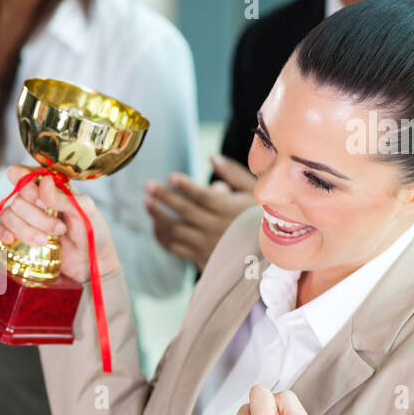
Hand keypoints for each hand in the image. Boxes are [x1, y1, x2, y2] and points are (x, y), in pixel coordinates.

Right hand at [0, 164, 119, 283]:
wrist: (90, 265)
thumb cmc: (93, 234)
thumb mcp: (86, 212)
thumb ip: (65, 197)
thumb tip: (44, 182)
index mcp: (51, 187)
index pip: (25, 174)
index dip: (27, 185)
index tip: (39, 199)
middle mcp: (35, 200)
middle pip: (18, 199)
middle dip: (37, 217)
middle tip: (59, 228)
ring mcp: (24, 218)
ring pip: (8, 215)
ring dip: (26, 230)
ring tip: (46, 241)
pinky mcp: (17, 236)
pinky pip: (0, 229)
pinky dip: (3, 233)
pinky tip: (13, 240)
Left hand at [144, 154, 257, 269]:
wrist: (266, 254)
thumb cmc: (259, 216)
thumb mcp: (253, 192)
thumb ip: (233, 174)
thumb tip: (211, 157)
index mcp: (231, 210)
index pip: (204, 196)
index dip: (186, 186)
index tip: (170, 176)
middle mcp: (217, 228)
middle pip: (185, 211)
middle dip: (164, 197)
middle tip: (147, 185)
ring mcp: (207, 244)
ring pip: (176, 231)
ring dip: (159, 216)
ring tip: (148, 202)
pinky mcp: (200, 257)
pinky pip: (176, 248)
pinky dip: (162, 236)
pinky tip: (155, 224)